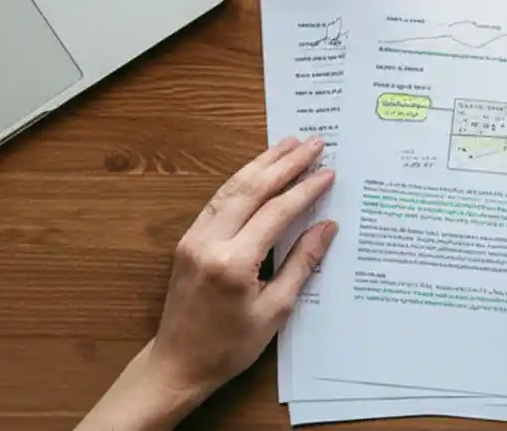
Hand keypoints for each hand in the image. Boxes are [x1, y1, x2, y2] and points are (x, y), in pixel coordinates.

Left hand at [151, 136, 336, 395]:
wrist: (178, 364)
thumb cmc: (230, 346)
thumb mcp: (275, 310)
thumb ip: (301, 263)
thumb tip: (327, 226)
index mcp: (234, 262)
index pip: (276, 212)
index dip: (305, 189)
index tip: (328, 171)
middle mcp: (209, 242)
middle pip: (252, 189)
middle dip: (285, 163)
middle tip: (313, 142)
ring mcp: (194, 238)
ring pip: (232, 188)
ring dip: (262, 164)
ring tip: (288, 144)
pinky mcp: (187, 240)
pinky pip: (218, 201)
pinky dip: (242, 180)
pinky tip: (258, 169)